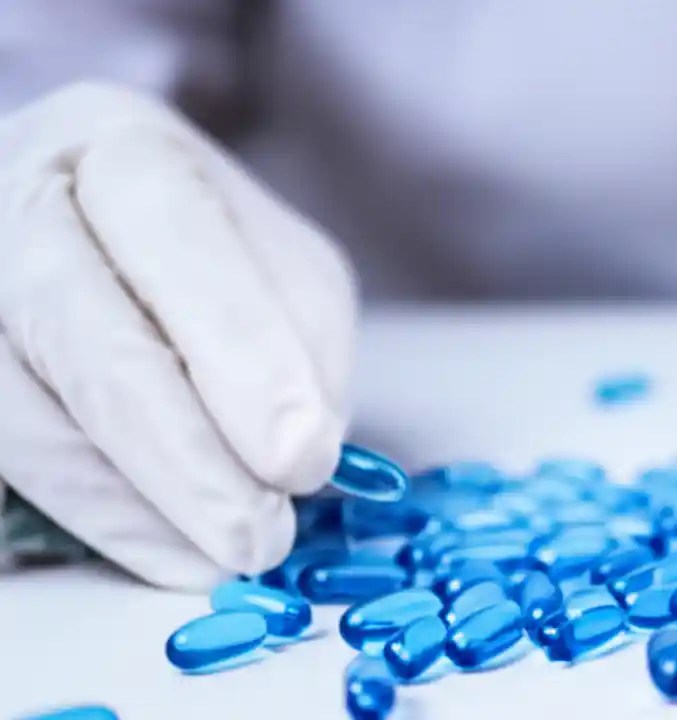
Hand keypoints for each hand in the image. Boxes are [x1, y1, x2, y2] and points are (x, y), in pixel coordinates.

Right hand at [0, 83, 357, 587]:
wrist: (85, 235)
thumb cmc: (204, 256)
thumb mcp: (281, 268)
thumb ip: (303, 339)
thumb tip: (302, 448)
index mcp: (122, 148)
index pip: (172, 231)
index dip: (239, 347)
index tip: (302, 456)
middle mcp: (19, 198)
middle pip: (79, 322)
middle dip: (183, 451)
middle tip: (262, 536)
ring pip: (22, 402)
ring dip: (132, 502)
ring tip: (224, 554)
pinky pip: (2, 451)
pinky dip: (91, 513)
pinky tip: (161, 547)